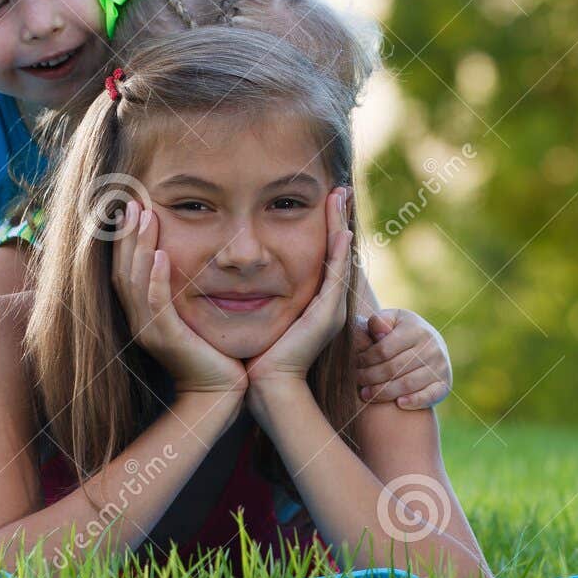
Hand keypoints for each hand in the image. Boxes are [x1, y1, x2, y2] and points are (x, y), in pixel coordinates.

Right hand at [112, 200, 246, 395]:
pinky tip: (162, 253)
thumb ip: (185, 290)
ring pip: (136, 280)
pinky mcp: (168, 338)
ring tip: (144, 215)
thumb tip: (187, 258)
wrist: (218, 396)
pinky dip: (157, 277)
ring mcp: (150, 330)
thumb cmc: (213, 354)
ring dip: (140, 245)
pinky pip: (157, 303)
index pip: (125, 269)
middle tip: (132, 200)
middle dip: (126, 234)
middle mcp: (140, 321)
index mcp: (143, 314)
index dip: (125, 239)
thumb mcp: (194, 316)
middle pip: (123, 269)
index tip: (131, 206)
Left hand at [245, 188, 352, 391]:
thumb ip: (257, 296)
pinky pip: (336, 277)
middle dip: (337, 219)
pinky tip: (340, 231)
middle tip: (339, 190)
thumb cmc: (260, 358)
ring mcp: (332, 308)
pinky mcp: (327, 315)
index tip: (323, 200)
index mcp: (314, 300)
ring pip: (340, 258)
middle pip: (337, 251)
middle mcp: (328, 301)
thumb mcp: (262, 318)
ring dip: (340, 225)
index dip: (324, 227)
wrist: (271, 388)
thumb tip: (236, 273)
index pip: (322, 255)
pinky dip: (338, 253)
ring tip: (340, 197)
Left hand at [353, 307, 451, 408]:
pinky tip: (398, 404)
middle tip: (356, 381)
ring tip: (365, 394)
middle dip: (370, 377)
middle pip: (393, 369)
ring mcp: (440, 367)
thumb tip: (378, 333)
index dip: (366, 359)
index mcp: (416, 330)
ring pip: (406, 385)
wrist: (430, 342)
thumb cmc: (402, 331)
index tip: (355, 363)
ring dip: (383, 392)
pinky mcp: (445, 384)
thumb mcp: (392, 319)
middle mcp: (431, 348)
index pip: (384, 350)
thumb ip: (379, 321)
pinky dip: (414, 401)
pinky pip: (429, 396)